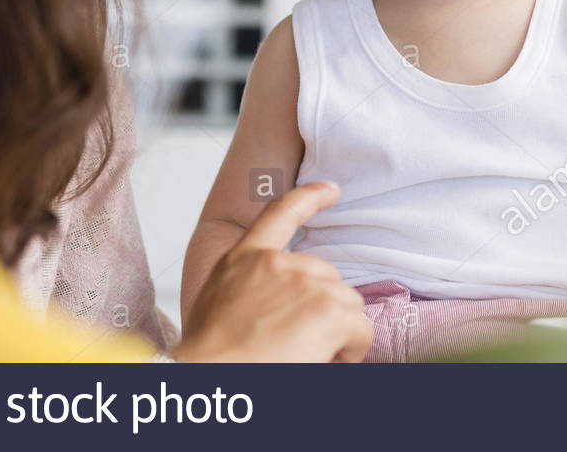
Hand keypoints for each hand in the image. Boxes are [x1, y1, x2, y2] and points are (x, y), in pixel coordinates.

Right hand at [173, 181, 372, 361]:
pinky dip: (353, 349)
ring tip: (308, 357)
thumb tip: (281, 306)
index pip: (281, 212)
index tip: (332, 189)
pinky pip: (361, 328)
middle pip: (327, 276)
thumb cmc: (209, 355)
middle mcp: (276, 263)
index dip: (310, 197)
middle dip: (323, 310)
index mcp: (244, 258)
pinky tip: (331, 362)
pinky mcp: (326, 309)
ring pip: (347, 303)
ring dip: (338, 330)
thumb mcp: (218, 303)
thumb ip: (252, 289)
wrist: (205, 377)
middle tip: (299, 344)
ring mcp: (305, 283)